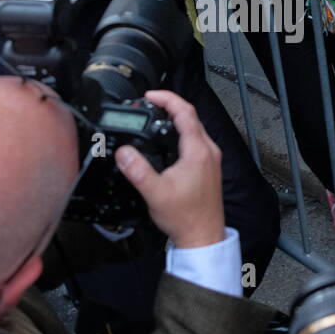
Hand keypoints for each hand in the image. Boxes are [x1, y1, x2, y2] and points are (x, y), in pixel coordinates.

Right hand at [114, 89, 224, 249]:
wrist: (202, 238)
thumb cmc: (185, 218)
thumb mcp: (155, 193)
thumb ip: (138, 170)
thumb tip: (123, 151)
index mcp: (198, 151)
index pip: (185, 112)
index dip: (166, 98)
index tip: (150, 95)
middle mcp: (209, 151)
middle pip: (191, 116)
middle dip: (169, 105)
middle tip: (149, 103)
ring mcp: (211, 160)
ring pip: (195, 128)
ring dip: (176, 119)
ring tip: (156, 116)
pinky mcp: (209, 168)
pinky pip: (196, 140)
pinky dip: (182, 132)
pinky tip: (169, 140)